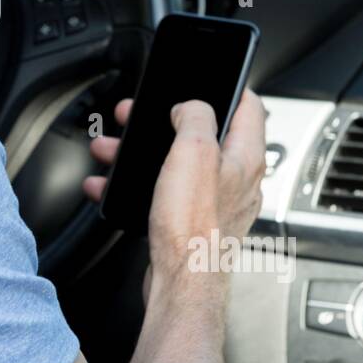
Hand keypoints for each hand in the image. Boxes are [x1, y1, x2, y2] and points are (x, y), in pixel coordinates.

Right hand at [83, 90, 266, 279]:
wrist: (181, 284)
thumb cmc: (194, 227)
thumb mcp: (194, 152)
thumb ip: (195, 117)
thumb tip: (191, 106)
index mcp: (245, 157)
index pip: (251, 107)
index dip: (230, 86)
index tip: (210, 78)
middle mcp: (236, 179)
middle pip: (204, 134)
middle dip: (166, 120)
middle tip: (142, 114)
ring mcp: (215, 203)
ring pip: (177, 163)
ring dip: (143, 152)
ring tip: (113, 149)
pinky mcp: (192, 223)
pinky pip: (163, 193)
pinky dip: (138, 185)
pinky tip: (112, 186)